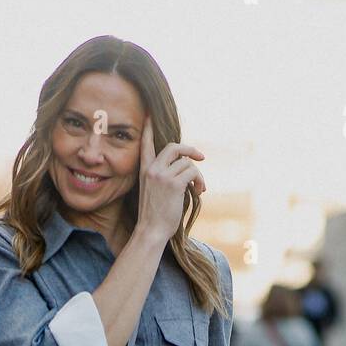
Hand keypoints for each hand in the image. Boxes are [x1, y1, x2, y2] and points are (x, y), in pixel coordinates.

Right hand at [136, 115, 205, 243]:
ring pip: (188, 162)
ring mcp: (162, 176)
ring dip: (198, 175)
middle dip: (189, 150)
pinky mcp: (174, 184)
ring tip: (199, 188)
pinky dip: (200, 181)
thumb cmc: (154, 217)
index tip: (149, 113)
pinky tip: (199, 191)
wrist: (150, 232)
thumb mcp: (153, 192)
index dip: (148, 128)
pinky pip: (193, 172)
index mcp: (145, 171)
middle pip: (173, 147)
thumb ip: (163, 177)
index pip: (146, 144)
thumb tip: (185, 167)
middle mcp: (152, 170)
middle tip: (200, 157)